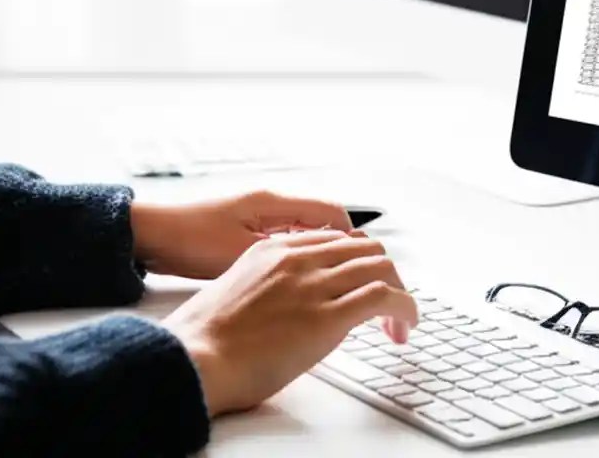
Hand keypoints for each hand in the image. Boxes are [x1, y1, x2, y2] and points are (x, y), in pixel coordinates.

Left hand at [131, 190, 352, 279]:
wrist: (149, 237)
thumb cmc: (189, 241)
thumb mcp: (242, 254)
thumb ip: (284, 257)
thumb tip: (324, 270)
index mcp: (274, 204)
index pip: (334, 215)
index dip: (354, 242)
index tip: (364, 267)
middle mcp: (271, 204)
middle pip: (325, 222)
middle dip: (343, 249)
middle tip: (354, 278)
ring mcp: (258, 216)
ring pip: (306, 233)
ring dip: (320, 255)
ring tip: (329, 283)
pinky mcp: (246, 231)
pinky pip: (286, 241)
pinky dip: (298, 258)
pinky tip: (294, 281)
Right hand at [162, 230, 419, 416]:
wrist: (192, 359)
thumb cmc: (206, 339)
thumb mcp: (240, 290)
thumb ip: (273, 285)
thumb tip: (296, 304)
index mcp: (274, 249)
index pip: (337, 240)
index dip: (359, 261)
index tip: (366, 282)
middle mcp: (298, 259)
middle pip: (366, 248)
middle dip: (385, 274)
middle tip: (388, 304)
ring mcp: (315, 284)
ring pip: (382, 266)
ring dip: (400, 293)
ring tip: (399, 320)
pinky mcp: (328, 316)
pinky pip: (385, 297)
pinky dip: (405, 308)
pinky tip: (405, 326)